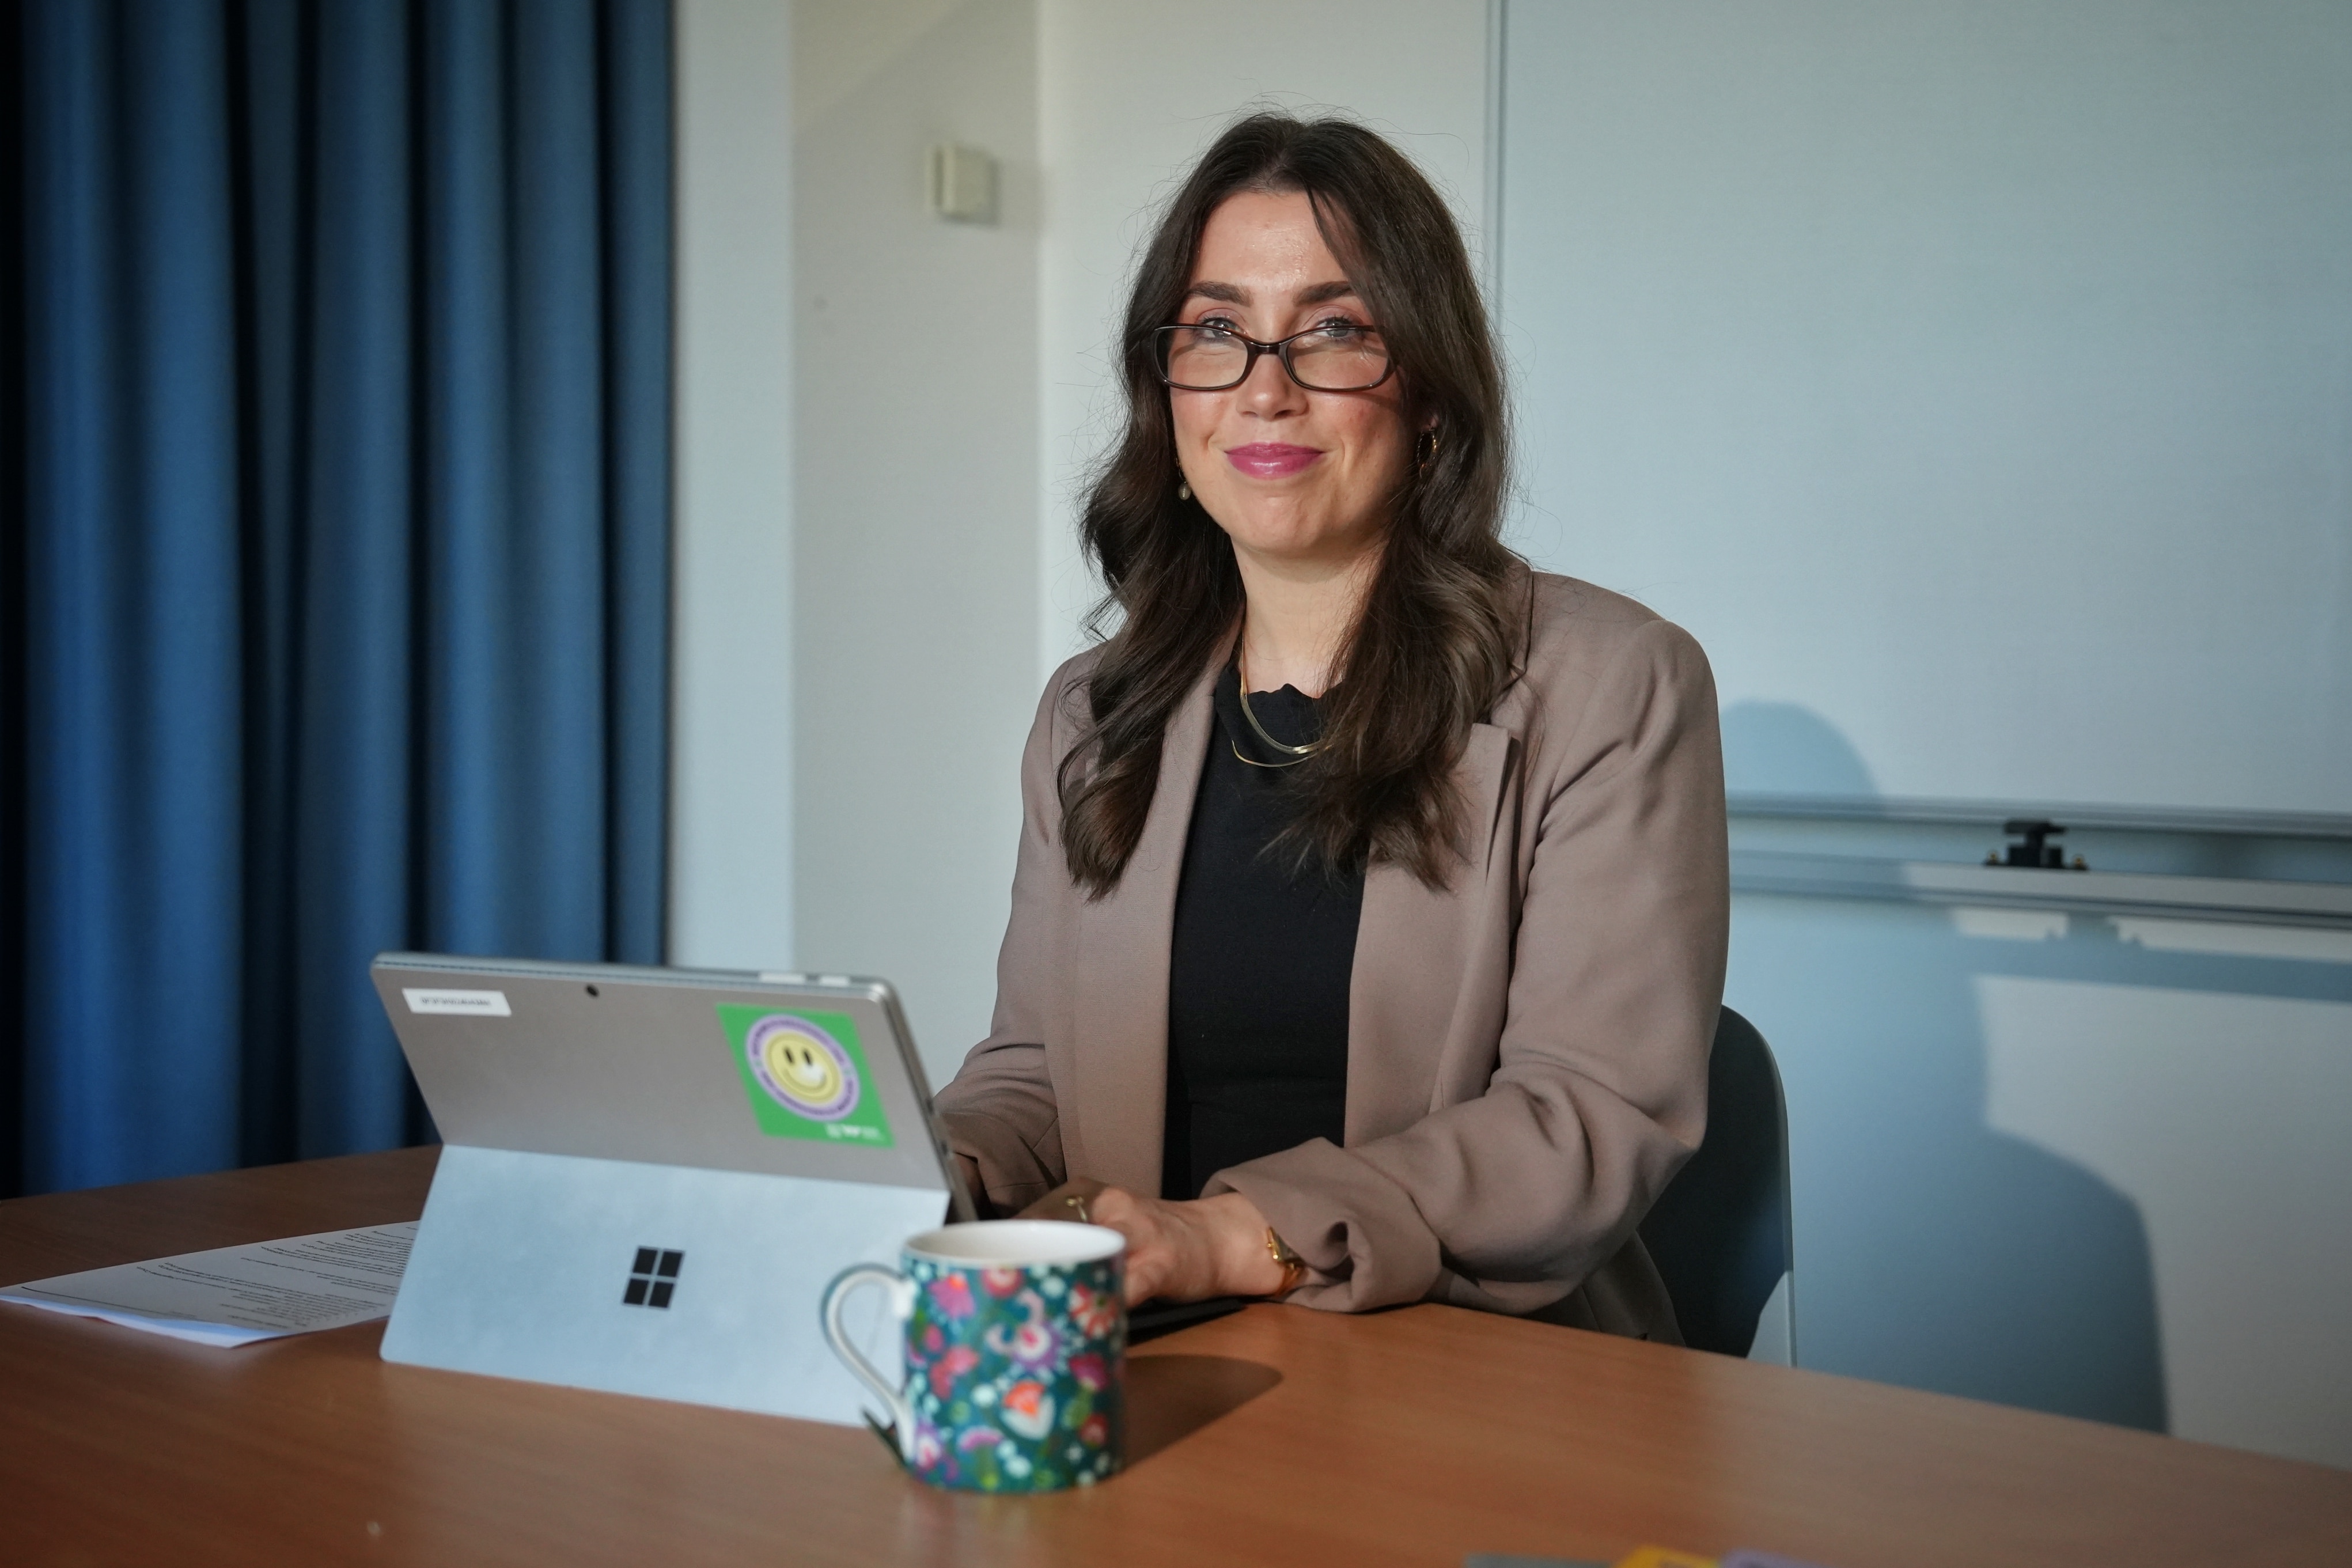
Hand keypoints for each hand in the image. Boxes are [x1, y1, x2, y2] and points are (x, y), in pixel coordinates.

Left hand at [1019, 1182, 1289, 1304]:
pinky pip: (1126, 1284)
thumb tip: (999, 1277)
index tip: (974, 1283)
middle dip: (1018, 1274)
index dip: (996, 1253)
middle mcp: (1105, 1204)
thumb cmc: (1150, 1240)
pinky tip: (1084, 1327)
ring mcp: (1135, 1231)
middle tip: (992, 1309)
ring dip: (1056, 1291)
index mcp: (1082, 1194)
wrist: (1218, 1238)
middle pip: (1047, 1236)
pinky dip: (1103, 1305)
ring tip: (1025, 1324)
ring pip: (1085, 1258)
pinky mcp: (1161, 1261)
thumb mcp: (1098, 1229)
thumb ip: (1057, 1244)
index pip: (1025, 1219)